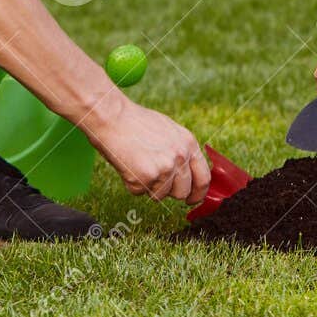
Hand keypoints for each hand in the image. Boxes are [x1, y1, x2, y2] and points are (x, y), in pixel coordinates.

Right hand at [85, 98, 210, 203]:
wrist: (112, 117)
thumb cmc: (136, 122)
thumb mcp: (170, 131)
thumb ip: (182, 151)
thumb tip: (189, 174)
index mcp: (189, 144)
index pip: (203, 179)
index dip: (198, 193)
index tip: (191, 199)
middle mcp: (180, 157)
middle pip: (182, 192)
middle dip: (169, 191)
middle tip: (155, 180)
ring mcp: (164, 169)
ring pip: (160, 196)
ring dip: (149, 187)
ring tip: (138, 165)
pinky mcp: (146, 178)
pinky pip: (140, 192)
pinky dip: (132, 184)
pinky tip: (128, 165)